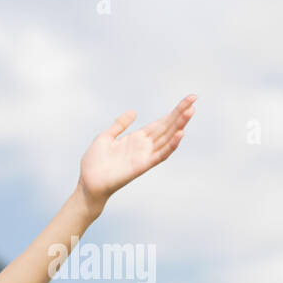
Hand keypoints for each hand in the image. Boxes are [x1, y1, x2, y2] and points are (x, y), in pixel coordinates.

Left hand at [77, 94, 195, 209]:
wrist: (88, 182)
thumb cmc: (93, 162)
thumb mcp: (105, 137)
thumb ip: (120, 125)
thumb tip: (133, 111)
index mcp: (136, 138)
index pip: (160, 123)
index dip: (173, 112)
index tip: (188, 99)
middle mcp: (144, 146)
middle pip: (167, 127)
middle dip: (180, 114)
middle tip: (194, 99)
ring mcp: (144, 155)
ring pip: (167, 139)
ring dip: (179, 126)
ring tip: (190, 111)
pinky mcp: (142, 166)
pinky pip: (160, 155)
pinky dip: (171, 145)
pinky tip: (180, 134)